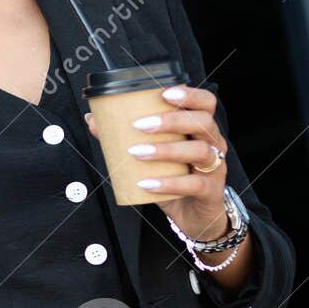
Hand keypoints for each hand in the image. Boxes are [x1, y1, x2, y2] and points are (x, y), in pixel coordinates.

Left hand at [85, 84, 229, 240]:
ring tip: (137, 152)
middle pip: (203, 122)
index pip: (206, 103)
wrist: (193, 214)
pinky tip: (146, 183)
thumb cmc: (174, 177)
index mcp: (200, 129)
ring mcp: (215, 167)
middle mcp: (213, 143)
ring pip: (200, 151)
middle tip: (140, 125)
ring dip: (166, 149)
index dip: (190, 94)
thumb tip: (93, 119)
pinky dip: (169, 183)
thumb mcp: (153, 156)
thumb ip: (127, 136)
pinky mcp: (211, 190)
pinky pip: (194, 184)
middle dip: (172, 120)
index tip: (164, 93)